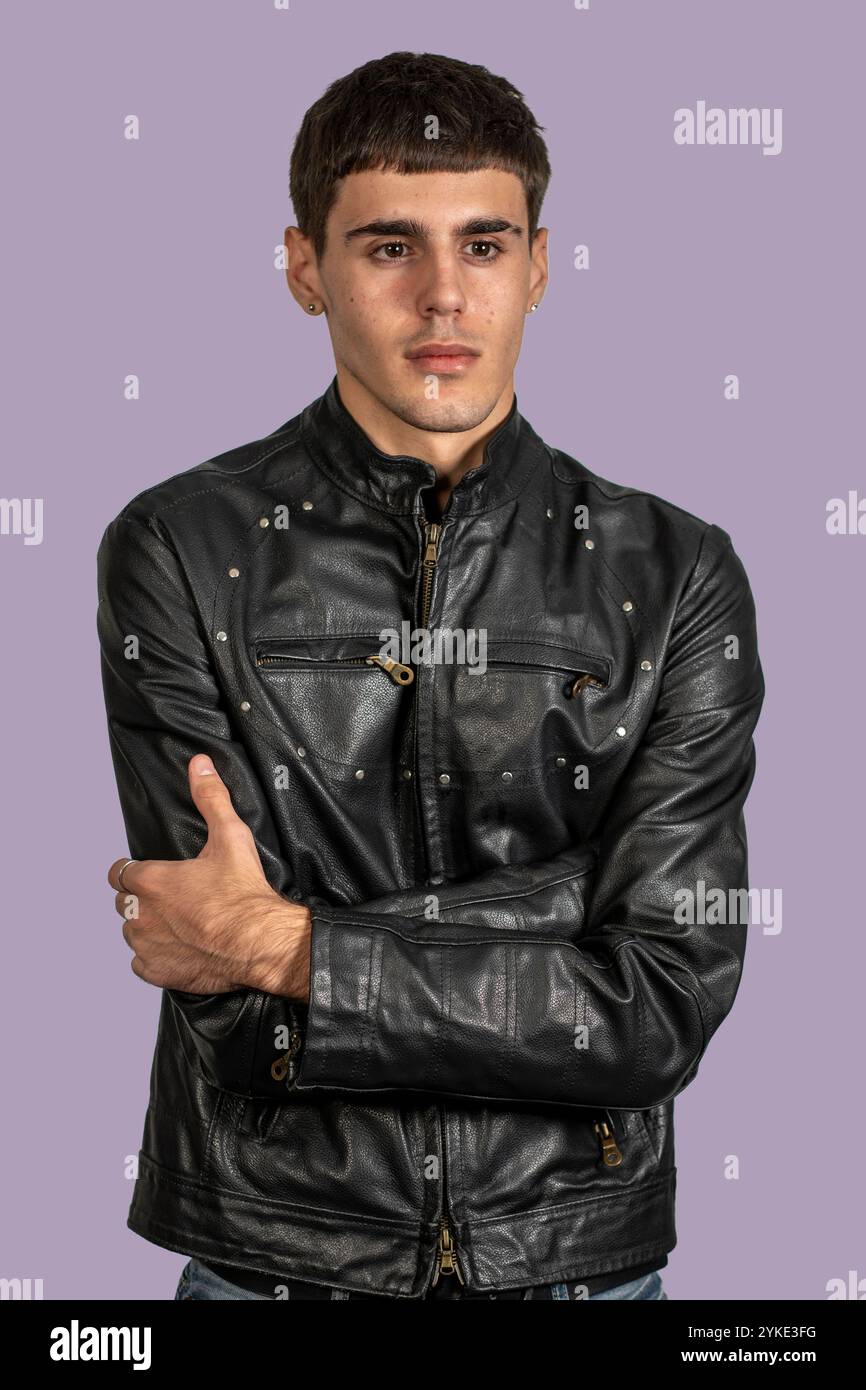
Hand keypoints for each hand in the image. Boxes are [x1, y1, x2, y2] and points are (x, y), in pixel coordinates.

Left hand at [107, 754, 310, 998]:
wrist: (261, 942)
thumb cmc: (244, 893)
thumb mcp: (230, 836)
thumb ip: (211, 798)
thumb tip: (199, 765)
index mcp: (151, 880)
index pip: (119, 873)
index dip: (132, 871)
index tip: (149, 874)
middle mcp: (140, 914)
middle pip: (124, 903)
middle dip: (142, 900)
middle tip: (174, 899)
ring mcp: (147, 946)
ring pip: (132, 934)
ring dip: (148, 929)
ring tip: (178, 925)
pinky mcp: (157, 972)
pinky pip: (142, 964)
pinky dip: (156, 958)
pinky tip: (179, 950)